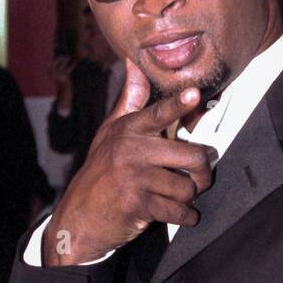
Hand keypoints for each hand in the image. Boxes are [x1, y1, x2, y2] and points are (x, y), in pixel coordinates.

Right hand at [42, 58, 215, 266]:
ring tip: (177, 198)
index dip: (178, 104)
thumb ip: (131, 102)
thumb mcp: (110, 134)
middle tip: (199, 178)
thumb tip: (135, 63)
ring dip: (189, 199)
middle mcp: (130, 150)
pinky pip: (178, 211)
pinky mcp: (137, 204)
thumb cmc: (101, 175)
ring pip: (187, 187)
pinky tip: (179, 215)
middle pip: (192, 156)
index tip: (193, 94)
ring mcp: (133, 177)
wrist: (78, 219)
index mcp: (127, 130)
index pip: (158, 113)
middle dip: (203, 173)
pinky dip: (184, 217)